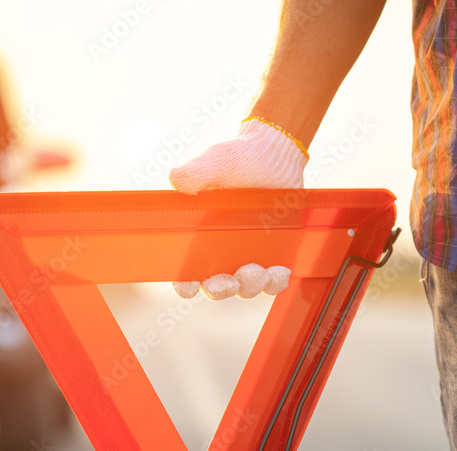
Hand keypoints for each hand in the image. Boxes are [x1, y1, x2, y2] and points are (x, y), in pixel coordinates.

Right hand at [168, 117, 306, 299]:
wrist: (276, 154)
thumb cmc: (241, 157)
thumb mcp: (216, 162)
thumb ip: (194, 173)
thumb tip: (176, 180)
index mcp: (200, 235)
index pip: (185, 269)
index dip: (183, 283)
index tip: (188, 287)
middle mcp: (223, 250)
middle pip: (218, 287)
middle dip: (223, 290)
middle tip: (232, 280)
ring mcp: (249, 254)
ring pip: (247, 287)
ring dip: (251, 286)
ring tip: (259, 270)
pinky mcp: (274, 253)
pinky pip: (274, 280)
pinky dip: (276, 282)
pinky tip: (279, 270)